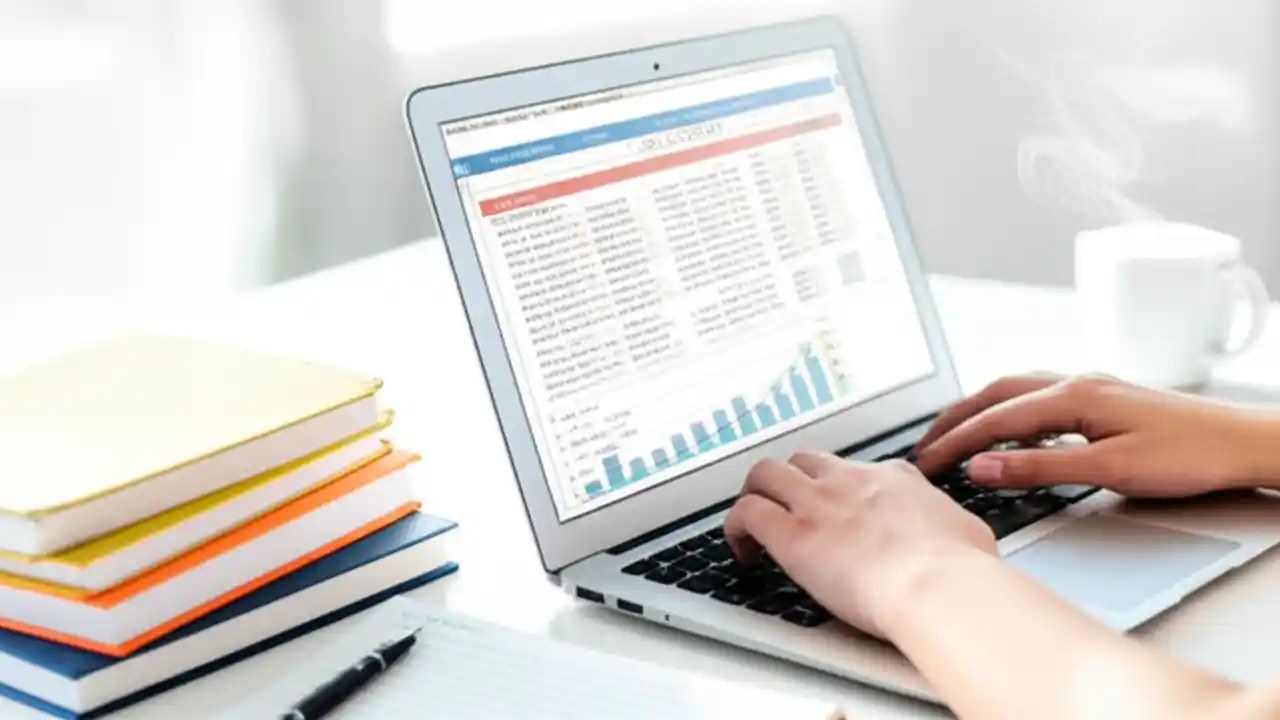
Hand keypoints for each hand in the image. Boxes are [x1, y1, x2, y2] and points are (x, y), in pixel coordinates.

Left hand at [724, 454, 995, 637]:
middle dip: (791, 481)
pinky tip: (741, 548)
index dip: (842, 488)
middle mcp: (851, 482)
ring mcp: (818, 503)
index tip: (839, 509)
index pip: (858, 470)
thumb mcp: (970, 533)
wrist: (936, 586)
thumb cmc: (960, 571)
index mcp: (894, 480)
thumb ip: (954, 528)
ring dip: (755, 493)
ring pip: (765, 473)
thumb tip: (963, 536)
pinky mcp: (791, 534)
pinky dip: (735, 526)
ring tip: (752, 521)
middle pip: (805, 460)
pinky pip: (747, 513)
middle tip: (786, 508)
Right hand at [914, 373, 1279, 496]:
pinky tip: (1006, 428)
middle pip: (994, 394)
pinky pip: (1035, 396)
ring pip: (1013, 390)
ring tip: (950, 434)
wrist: (1243, 442)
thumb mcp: (1109, 470)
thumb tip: (983, 468)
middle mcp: (1075, 383)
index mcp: (1073, 396)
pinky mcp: (1100, 399)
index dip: (955, 443)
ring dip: (977, 410)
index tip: (925, 463)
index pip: (995, 419)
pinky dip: (1005, 410)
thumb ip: (1040, 468)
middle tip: (923, 447)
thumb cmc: (1189, 456)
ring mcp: (1088, 388)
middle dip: (953, 419)